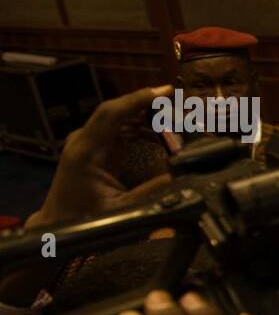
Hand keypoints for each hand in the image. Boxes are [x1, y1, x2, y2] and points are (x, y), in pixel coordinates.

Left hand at [28, 85, 174, 228]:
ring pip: (123, 118)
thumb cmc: (83, 219)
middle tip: (184, 109)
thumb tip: (184, 175)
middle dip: (151, 106)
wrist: (58, 223)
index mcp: (85, 151)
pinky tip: (163, 133)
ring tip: (179, 121)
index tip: (167, 91)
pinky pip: (122, 129)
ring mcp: (89, 141)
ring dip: (150, 117)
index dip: (139, 99)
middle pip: (119, 111)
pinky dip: (144, 128)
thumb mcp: (121, 210)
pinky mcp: (97, 147)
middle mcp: (84, 140)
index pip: (111, 113)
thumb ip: (152, 192)